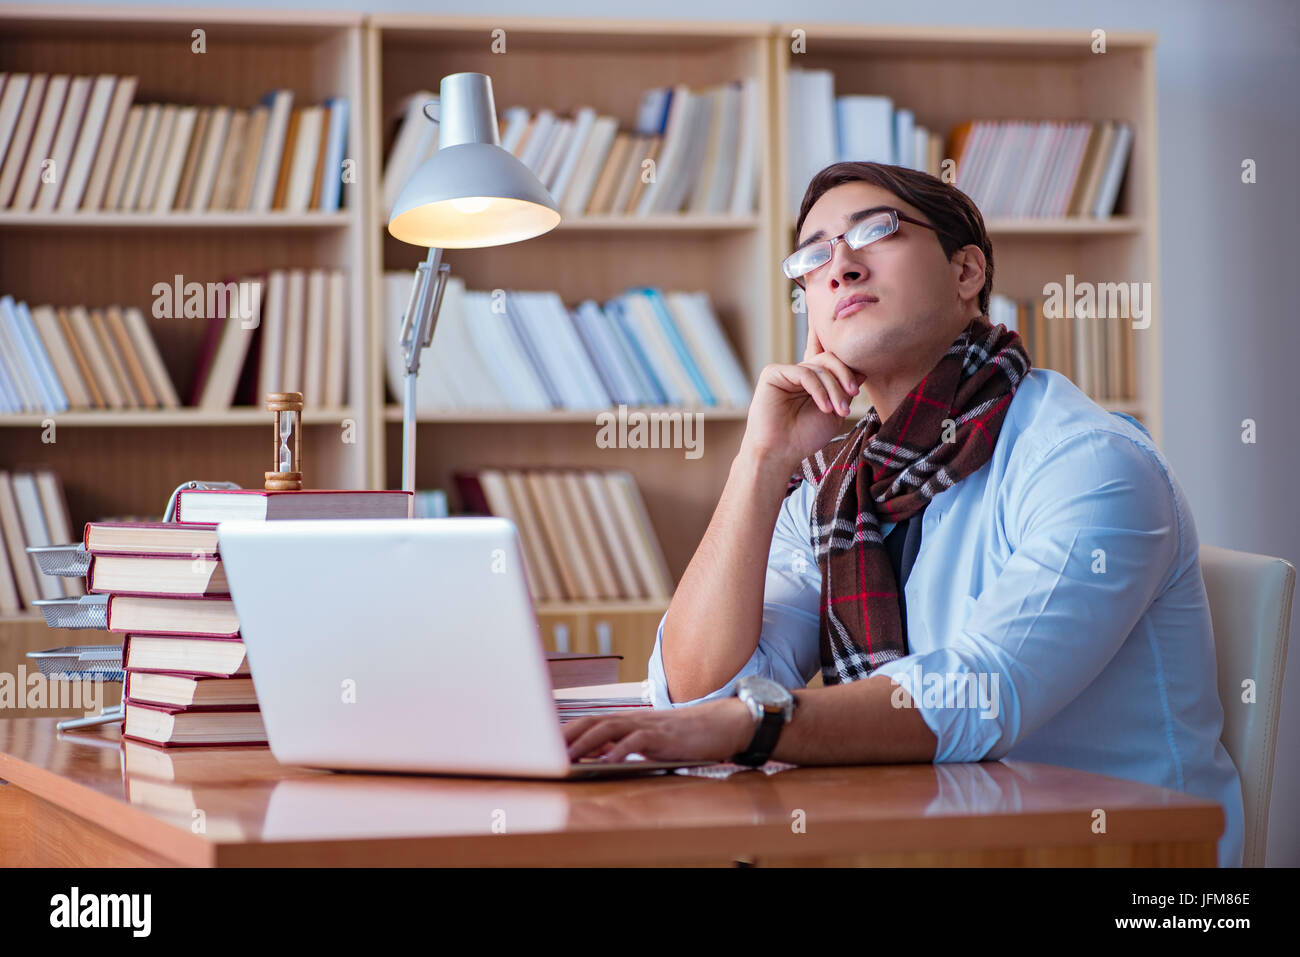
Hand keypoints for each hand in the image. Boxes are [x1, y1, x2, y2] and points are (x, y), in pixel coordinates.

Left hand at [564, 698, 755, 763]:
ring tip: (569, 758)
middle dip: (568, 735)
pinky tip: (608, 763)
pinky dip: (620, 752)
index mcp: (627, 719)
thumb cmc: (680, 736)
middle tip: (547, 750)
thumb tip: (594, 755)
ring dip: (586, 742)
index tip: (545, 742)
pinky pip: (637, 741)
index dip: (567, 730)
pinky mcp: (662, 736)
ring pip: (610, 728)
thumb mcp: (647, 739)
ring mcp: (647, 725)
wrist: (717, 724)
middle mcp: (632, 718)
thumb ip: (622, 744)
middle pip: (592, 721)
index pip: (589, 720)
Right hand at [740, 322, 865, 470]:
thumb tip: (861, 368)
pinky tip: (824, 406)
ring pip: (820, 367)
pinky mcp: (773, 373)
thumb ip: (844, 388)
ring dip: (834, 388)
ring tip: (839, 409)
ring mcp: (786, 371)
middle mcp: (800, 371)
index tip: (837, 311)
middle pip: (830, 358)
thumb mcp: (834, 410)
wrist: (781, 452)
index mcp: (814, 379)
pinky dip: (818, 389)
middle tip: (852, 394)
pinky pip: (804, 373)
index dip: (829, 333)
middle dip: (845, 375)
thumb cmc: (805, 436)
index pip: (826, 352)